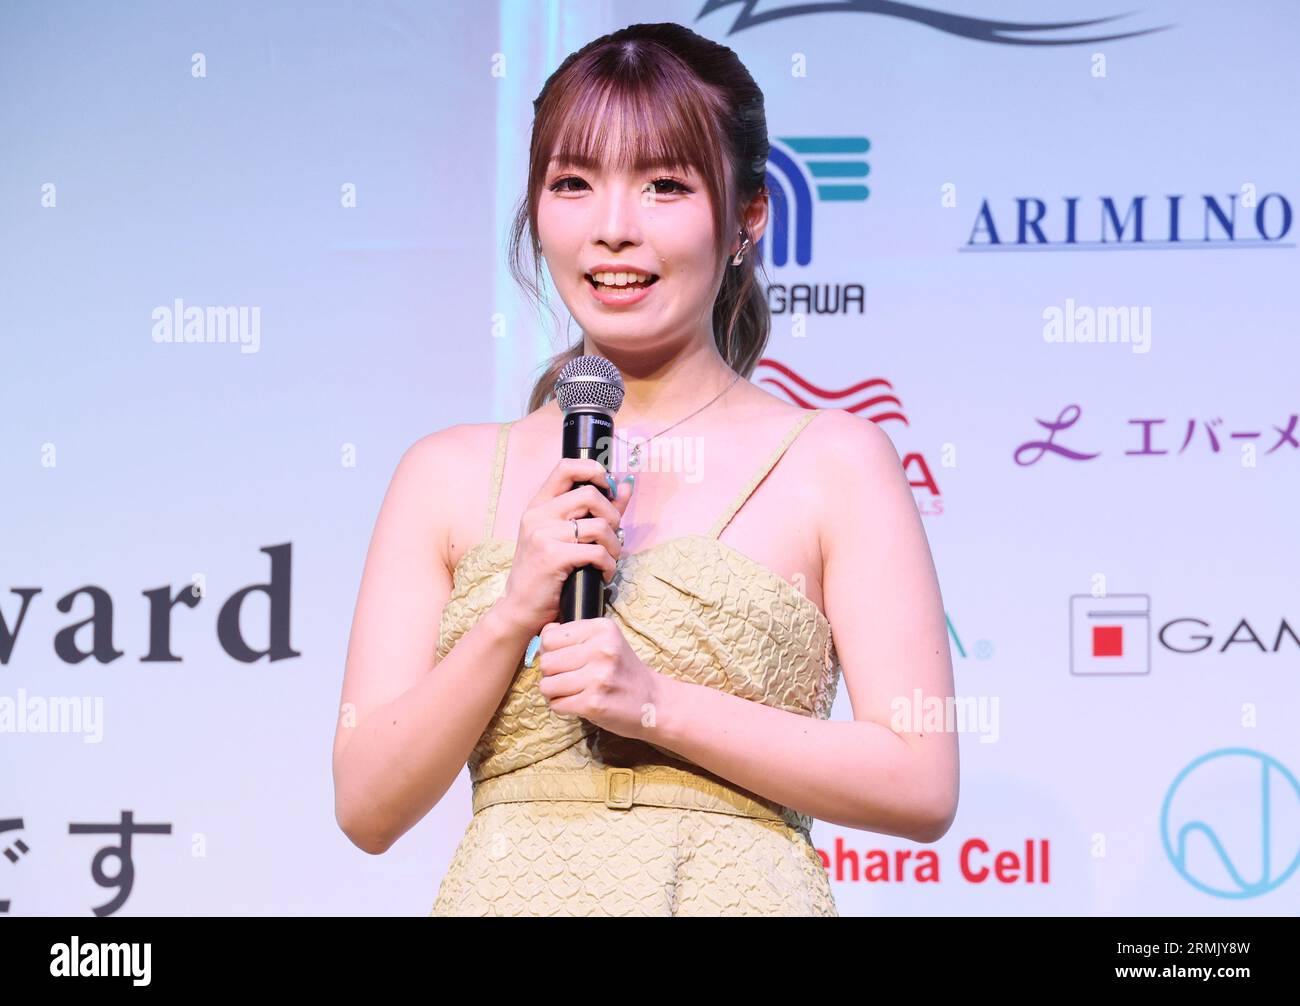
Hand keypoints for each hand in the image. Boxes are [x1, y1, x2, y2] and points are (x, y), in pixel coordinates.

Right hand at [495, 458, 633, 634]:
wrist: (520, 609)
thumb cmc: (546, 573)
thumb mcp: (565, 537)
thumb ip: (597, 510)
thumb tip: (625, 485)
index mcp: (538, 505)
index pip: (566, 467)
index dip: (593, 470)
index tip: (608, 487)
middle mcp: (537, 515)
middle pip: (589, 494)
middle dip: (612, 516)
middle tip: (612, 536)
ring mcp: (543, 535)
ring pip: (598, 525)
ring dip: (614, 545)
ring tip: (609, 559)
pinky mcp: (552, 557)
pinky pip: (596, 552)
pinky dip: (608, 565)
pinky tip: (603, 574)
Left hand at [533, 617, 663, 740]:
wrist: (653, 702)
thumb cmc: (623, 671)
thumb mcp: (606, 641)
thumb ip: (574, 635)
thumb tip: (543, 634)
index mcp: (602, 629)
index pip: (550, 637)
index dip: (551, 650)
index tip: (567, 659)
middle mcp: (601, 650)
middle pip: (547, 662)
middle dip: (552, 673)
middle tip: (570, 678)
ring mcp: (598, 678)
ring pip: (547, 685)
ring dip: (555, 692)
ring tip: (574, 691)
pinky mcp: (594, 703)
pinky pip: (556, 704)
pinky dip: (563, 706)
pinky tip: (580, 703)